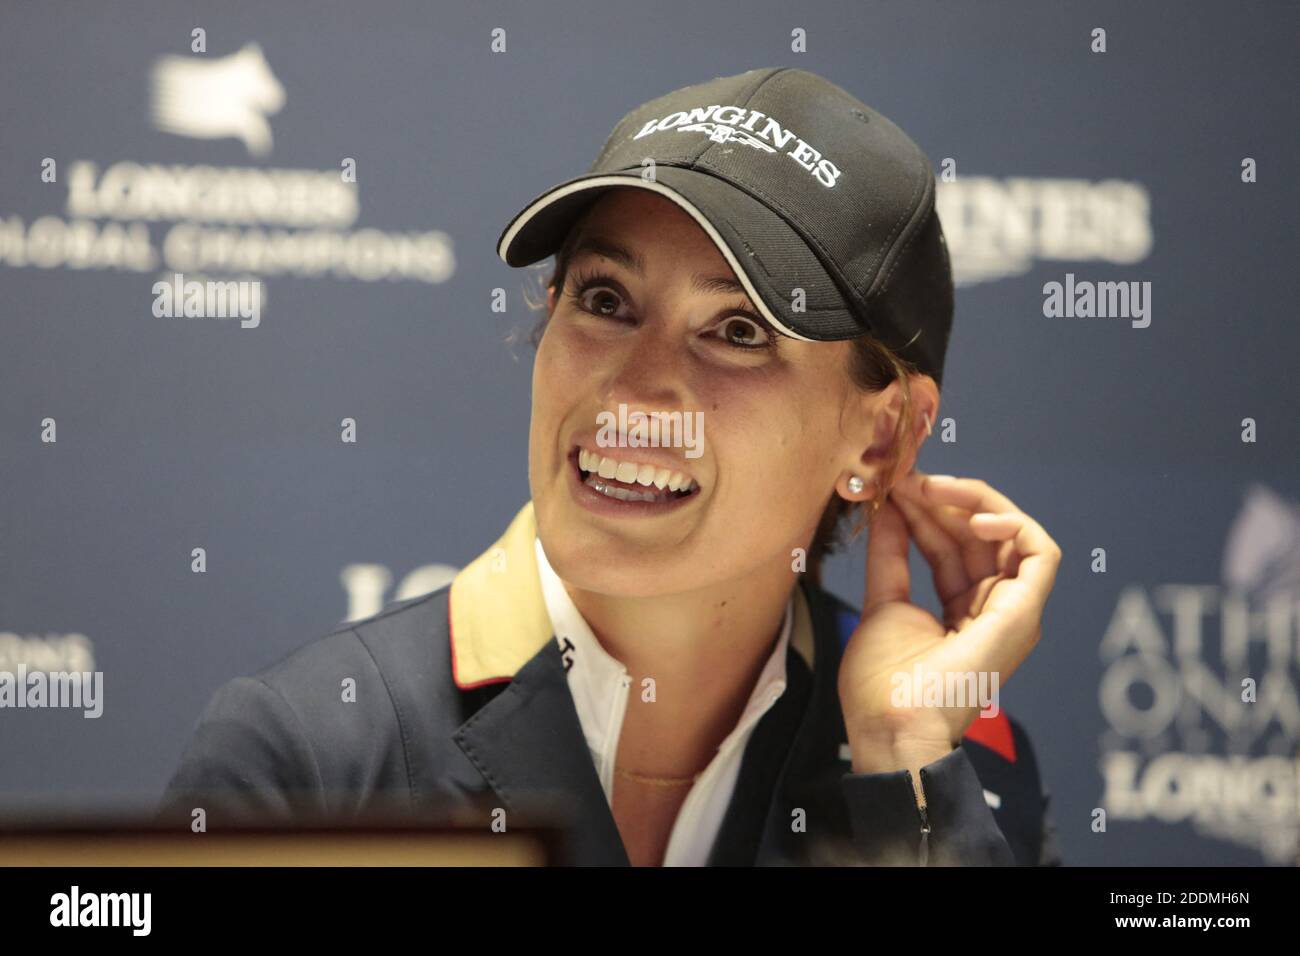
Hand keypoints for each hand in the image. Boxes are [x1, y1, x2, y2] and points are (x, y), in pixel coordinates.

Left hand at [837, 471, 1061, 779]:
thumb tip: (890, 510)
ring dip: (972, 503)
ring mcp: (1013, 613)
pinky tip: (972, 516)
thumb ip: (892, 555)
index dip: (927, 513)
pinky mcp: (1026, 614)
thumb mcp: (884, 601)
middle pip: (978, 538)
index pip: (951, 546)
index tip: (895, 489)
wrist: (893, 723)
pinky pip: (1040, 552)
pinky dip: (1012, 524)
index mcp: (960, 612)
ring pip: (1010, 535)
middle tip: (908, 479)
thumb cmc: (883, 683)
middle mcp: (992, 610)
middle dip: (943, 501)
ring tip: (932, 488)